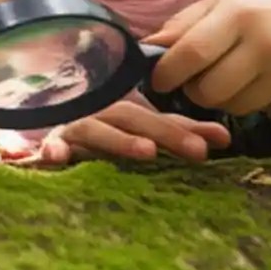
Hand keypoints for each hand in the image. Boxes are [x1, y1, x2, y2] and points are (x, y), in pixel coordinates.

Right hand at [0, 89, 230, 164]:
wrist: (47, 124)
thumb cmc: (101, 131)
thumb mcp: (141, 131)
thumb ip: (178, 133)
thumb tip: (225, 138)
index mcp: (120, 112)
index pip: (155, 118)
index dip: (182, 129)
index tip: (212, 146)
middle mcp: (96, 116)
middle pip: (129, 118)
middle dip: (163, 132)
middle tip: (196, 151)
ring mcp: (70, 131)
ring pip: (95, 130)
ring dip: (120, 139)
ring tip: (148, 152)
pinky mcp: (46, 147)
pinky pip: (45, 147)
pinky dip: (49, 149)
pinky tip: (56, 157)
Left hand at [146, 0, 270, 115]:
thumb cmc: (252, 12)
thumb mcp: (215, 7)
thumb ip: (178, 28)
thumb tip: (143, 49)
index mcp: (239, 14)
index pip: (192, 53)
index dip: (167, 73)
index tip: (157, 80)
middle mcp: (268, 43)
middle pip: (210, 90)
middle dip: (192, 91)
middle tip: (196, 80)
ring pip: (232, 107)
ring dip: (221, 98)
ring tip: (230, 76)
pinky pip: (258, 112)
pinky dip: (249, 102)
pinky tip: (258, 81)